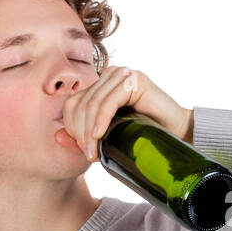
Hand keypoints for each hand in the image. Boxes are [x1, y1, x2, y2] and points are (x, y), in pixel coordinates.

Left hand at [54, 66, 193, 162]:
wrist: (176, 133)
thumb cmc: (140, 137)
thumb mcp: (105, 139)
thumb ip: (80, 138)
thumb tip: (56, 137)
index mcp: (98, 87)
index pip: (71, 105)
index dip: (72, 129)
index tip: (84, 151)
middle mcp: (108, 76)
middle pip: (80, 104)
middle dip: (80, 133)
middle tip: (89, 156)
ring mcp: (121, 74)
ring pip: (92, 104)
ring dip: (89, 131)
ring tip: (95, 152)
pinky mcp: (133, 80)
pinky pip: (109, 101)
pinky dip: (102, 119)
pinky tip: (101, 135)